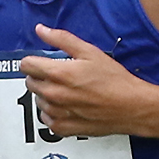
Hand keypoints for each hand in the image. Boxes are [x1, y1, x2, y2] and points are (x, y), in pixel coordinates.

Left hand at [23, 25, 150, 136]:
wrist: (132, 106)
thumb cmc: (115, 80)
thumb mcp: (90, 51)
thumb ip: (62, 39)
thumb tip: (41, 30)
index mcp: (59, 73)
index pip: (26, 65)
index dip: (33, 60)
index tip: (42, 61)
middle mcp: (54, 94)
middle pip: (30, 82)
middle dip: (40, 76)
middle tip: (59, 75)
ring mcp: (58, 113)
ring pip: (38, 100)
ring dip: (47, 94)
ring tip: (67, 90)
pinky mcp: (63, 128)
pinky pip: (46, 118)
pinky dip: (53, 112)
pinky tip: (67, 105)